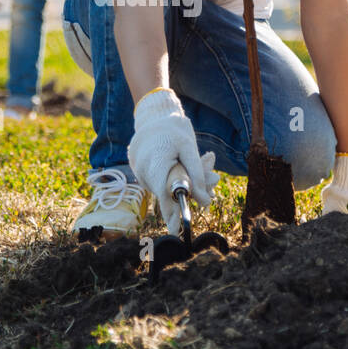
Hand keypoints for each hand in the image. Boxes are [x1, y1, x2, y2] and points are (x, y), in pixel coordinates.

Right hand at [126, 87, 220, 235]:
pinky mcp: (143, 175)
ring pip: (165, 190)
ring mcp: (141, 174)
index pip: (164, 193)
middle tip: (206, 190)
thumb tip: (206, 202)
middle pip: (167, 194)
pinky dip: (174, 180)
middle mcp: (143, 170)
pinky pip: (161, 184)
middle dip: (186, 197)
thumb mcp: (189, 147)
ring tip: (206, 162)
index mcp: (155, 162)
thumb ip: (197, 174)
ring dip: (182, 186)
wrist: (152, 118)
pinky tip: (183, 164)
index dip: (172, 212)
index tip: (177, 230)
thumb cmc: (173, 130)